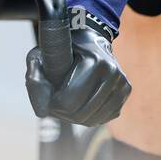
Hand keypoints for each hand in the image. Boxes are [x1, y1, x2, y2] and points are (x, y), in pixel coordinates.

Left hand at [25, 9, 130, 126]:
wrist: (90, 40)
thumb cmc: (63, 49)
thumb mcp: (42, 55)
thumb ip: (35, 79)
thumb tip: (42, 113)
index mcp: (95, 62)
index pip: (69, 101)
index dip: (54, 105)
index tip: (50, 97)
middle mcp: (113, 72)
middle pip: (82, 113)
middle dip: (64, 113)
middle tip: (57, 104)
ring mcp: (122, 82)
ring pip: (94, 119)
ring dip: (76, 118)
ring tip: (67, 105)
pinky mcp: (125, 91)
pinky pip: (105, 117)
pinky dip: (90, 117)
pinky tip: (82, 104)